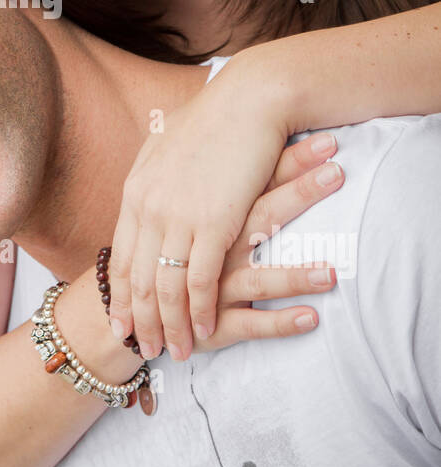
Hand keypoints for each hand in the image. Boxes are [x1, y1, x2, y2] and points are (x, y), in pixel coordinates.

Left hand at [108, 61, 343, 358]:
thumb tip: (146, 192)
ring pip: (165, 288)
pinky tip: (206, 330)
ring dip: (170, 326)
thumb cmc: (218, 120)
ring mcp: (178, 216)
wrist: (251, 100)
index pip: (121, 256)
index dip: (120, 296)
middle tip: (143, 353)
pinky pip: (200, 281)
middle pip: (138, 280)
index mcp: (137, 190)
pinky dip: (201, 311)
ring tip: (176, 353)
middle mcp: (149, 207)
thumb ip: (154, 177)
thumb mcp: (170, 147)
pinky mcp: (213, 223)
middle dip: (139, 321)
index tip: (119, 325)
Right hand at [190, 139, 340, 350]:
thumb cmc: (169, 259)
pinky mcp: (216, 326)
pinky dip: (280, 323)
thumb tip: (237, 143)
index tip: (329, 141)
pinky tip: (312, 318)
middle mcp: (213, 247)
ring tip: (333, 271)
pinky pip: (250, 324)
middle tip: (337, 171)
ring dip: (296, 275)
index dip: (290, 160)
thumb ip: (212, 189)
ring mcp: (215, 287)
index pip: (255, 180)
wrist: (129, 312)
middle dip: (300, 193)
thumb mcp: (186, 219)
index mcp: (209, 217)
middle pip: (260, 215)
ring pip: (257, 278)